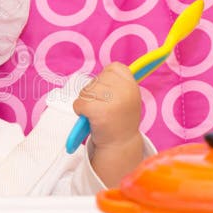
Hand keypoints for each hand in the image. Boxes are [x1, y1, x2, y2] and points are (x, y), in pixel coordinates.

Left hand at [72, 63, 142, 186]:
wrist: (120, 145)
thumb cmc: (120, 118)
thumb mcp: (127, 96)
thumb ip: (118, 82)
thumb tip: (109, 68)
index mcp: (132, 85)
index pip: (113, 68)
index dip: (106, 80)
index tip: (111, 94)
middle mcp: (125, 91)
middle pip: (96, 80)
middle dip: (94, 93)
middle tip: (104, 107)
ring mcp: (112, 102)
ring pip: (85, 92)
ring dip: (86, 102)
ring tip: (99, 114)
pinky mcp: (98, 112)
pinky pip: (79, 103)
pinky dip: (79, 111)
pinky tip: (90, 119)